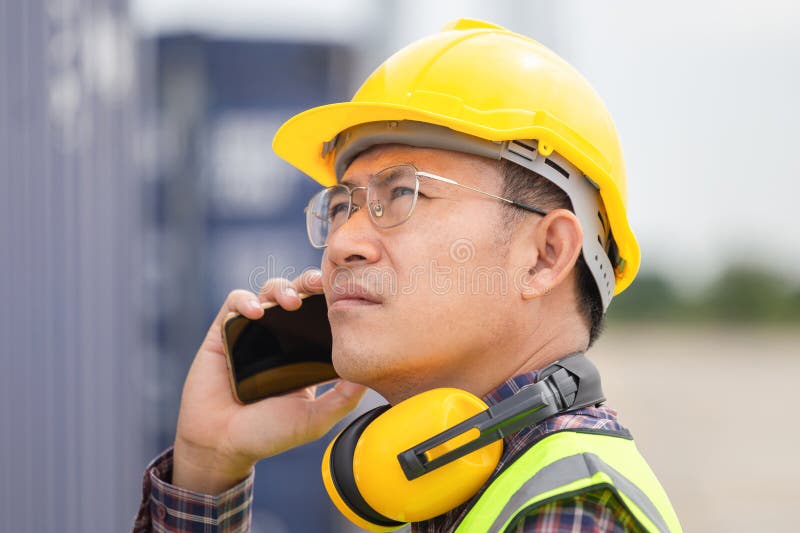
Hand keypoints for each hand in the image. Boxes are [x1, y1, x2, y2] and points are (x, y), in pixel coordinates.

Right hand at [172, 269, 365, 493]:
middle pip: (299, 294)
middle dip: (310, 283)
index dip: (332, 301)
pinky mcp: (225, 331)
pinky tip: (257, 312)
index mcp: (305, 351)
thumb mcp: (315, 419)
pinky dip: (246, 300)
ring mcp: (253, 331)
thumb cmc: (268, 434)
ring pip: (270, 291)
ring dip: (282, 288)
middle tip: (321, 284)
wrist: (222, 445)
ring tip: (291, 302)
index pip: (322, 314)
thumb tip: (371, 376)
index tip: (347, 294)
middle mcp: (281, 336)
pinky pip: (235, 303)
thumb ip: (343, 399)